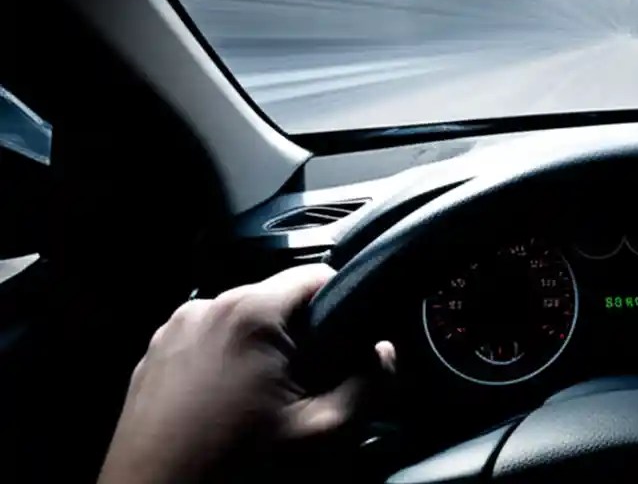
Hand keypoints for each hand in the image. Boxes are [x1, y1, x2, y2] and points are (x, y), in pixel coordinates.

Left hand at [98, 265, 393, 483]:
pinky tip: (230, 412)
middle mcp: (204, 310)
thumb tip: (383, 356)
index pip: (316, 275)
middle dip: (300, 338)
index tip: (349, 346)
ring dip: (263, 354)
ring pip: (242, 324)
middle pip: (277, 301)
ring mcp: (172, 333)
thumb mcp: (322, 434)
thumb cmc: (230, 470)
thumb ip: (370, 385)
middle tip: (307, 391)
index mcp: (249, 314)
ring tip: (264, 407)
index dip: (343, 306)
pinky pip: (208, 345)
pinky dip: (227, 367)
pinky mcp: (152, 358)